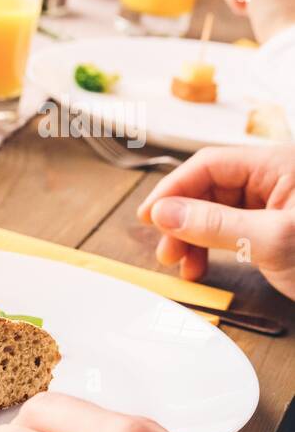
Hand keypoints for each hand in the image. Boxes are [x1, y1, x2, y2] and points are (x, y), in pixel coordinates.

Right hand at [136, 146, 294, 299]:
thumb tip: (164, 213)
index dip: (174, 189)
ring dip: (192, 238)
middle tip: (166, 251)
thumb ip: (215, 224)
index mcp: (282, 165)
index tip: (149, 217)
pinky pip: (231, 230)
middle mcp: (277, 179)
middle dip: (181, 220)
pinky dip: (211, 248)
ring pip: (216, 211)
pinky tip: (203, 266)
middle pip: (209, 188)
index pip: (211, 165)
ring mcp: (277, 204)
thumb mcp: (273, 241)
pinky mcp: (276, 229)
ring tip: (183, 266)